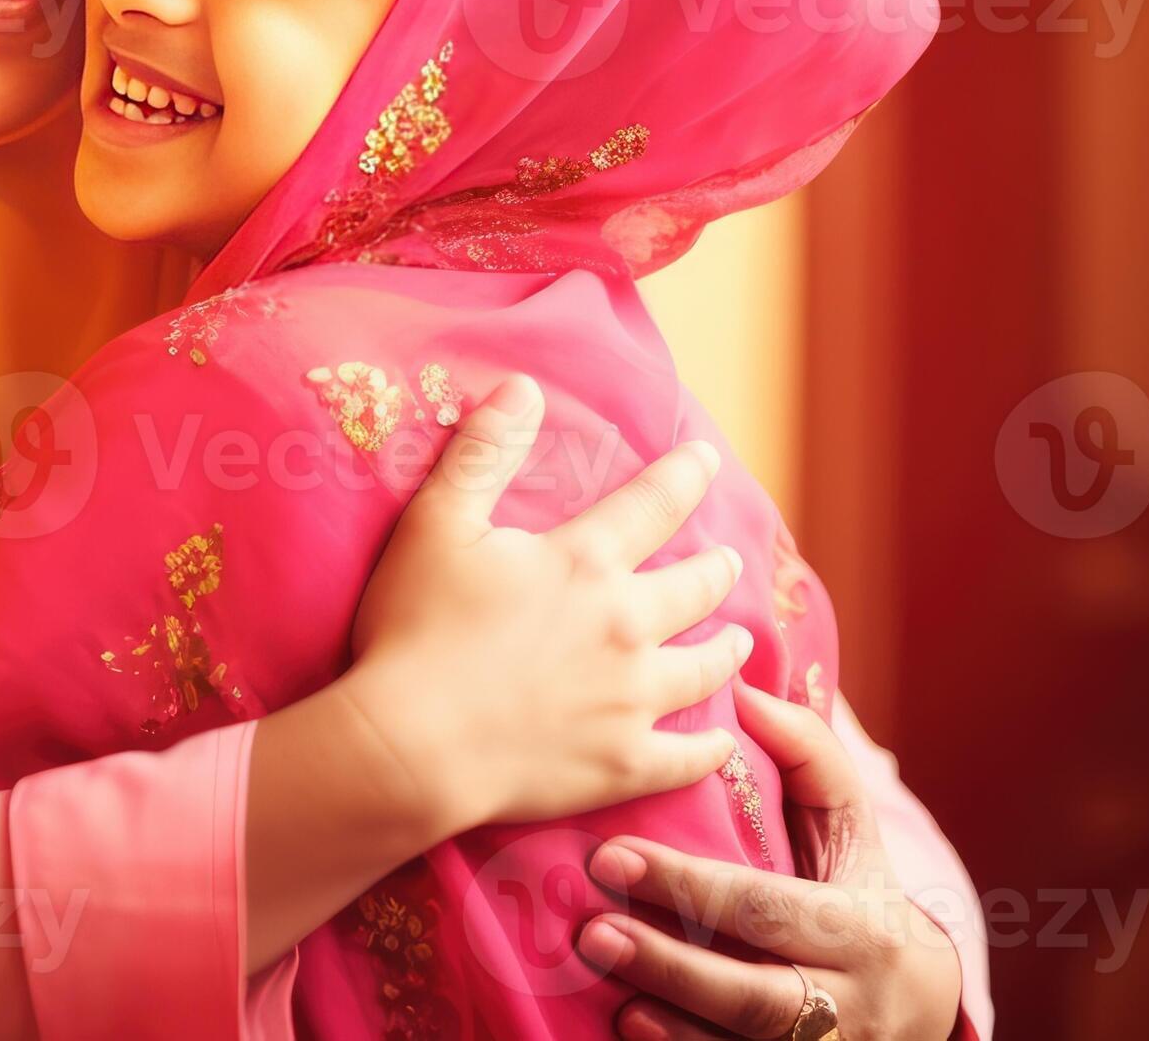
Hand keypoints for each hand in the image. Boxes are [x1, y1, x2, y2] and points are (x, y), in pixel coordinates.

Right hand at [335, 375, 748, 841]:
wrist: (411, 747)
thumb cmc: (416, 630)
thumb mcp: (436, 524)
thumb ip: (482, 453)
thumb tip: (523, 387)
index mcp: (584, 563)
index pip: (653, 504)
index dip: (684, 475)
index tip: (707, 458)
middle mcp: (625, 626)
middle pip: (694, 589)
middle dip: (715, 568)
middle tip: (729, 560)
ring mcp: (631, 700)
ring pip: (703, 667)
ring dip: (724, 648)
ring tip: (737, 639)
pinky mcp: (624, 762)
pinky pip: (689, 756)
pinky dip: (710, 746)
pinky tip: (722, 740)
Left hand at [577, 683, 964, 1040]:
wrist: (921, 1008)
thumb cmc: (862, 894)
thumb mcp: (851, 830)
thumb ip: (808, 757)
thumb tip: (744, 691)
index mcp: (861, 929)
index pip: (766, 908)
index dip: (687, 886)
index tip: (610, 858)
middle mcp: (851, 1004)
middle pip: (755, 994)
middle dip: (670, 964)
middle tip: (592, 932)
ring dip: (673, 1025)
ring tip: (610, 992)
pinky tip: (635, 1033)